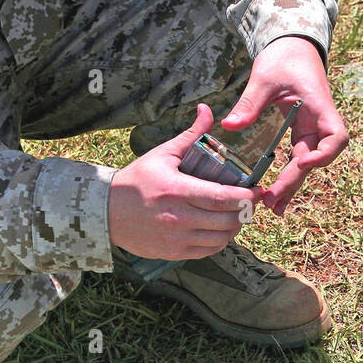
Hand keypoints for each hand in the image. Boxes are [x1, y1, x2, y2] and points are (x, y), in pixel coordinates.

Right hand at [108, 104, 257, 259]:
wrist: (105, 211)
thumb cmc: (137, 179)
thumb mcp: (163, 154)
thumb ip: (191, 135)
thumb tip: (207, 110)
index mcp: (177, 191)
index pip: (222, 198)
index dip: (246, 197)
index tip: (257, 190)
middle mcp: (178, 218)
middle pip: (226, 221)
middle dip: (246, 211)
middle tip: (251, 202)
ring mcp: (176, 238)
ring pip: (220, 239)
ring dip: (235, 228)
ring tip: (238, 214)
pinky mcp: (173, 252)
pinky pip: (207, 251)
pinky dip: (220, 241)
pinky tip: (221, 229)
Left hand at [221, 35, 348, 214]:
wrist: (292, 48)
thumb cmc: (283, 58)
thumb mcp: (264, 78)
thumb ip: (249, 103)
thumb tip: (229, 125)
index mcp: (319, 107)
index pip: (336, 137)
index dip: (325, 154)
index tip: (304, 163)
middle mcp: (320, 122)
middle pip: (317, 158)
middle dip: (296, 180)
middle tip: (274, 201)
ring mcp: (311, 129)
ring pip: (307, 163)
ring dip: (292, 184)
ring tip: (274, 207)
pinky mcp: (301, 133)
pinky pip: (298, 158)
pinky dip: (288, 175)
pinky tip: (275, 193)